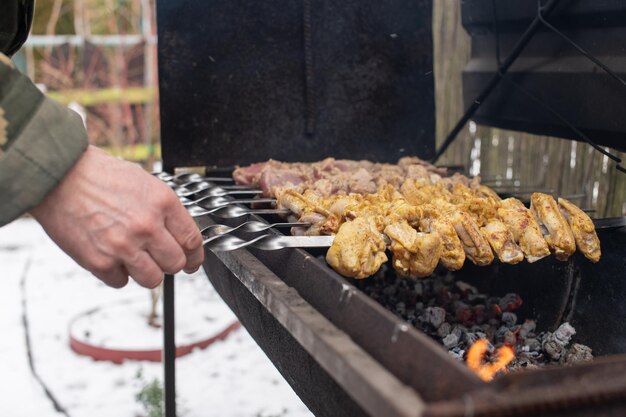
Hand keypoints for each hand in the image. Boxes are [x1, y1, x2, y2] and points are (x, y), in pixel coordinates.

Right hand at [30, 145, 203, 287]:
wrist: (58, 175)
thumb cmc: (100, 175)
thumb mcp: (145, 183)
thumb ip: (164, 210)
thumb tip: (179, 235)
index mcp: (163, 203)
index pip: (192, 241)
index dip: (196, 256)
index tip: (193, 262)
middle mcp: (147, 226)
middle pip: (176, 264)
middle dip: (170, 263)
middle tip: (159, 258)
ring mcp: (123, 246)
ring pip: (153, 279)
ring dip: (146, 272)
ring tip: (134, 257)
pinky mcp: (100, 262)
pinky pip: (121, 282)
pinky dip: (118, 274)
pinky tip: (111, 256)